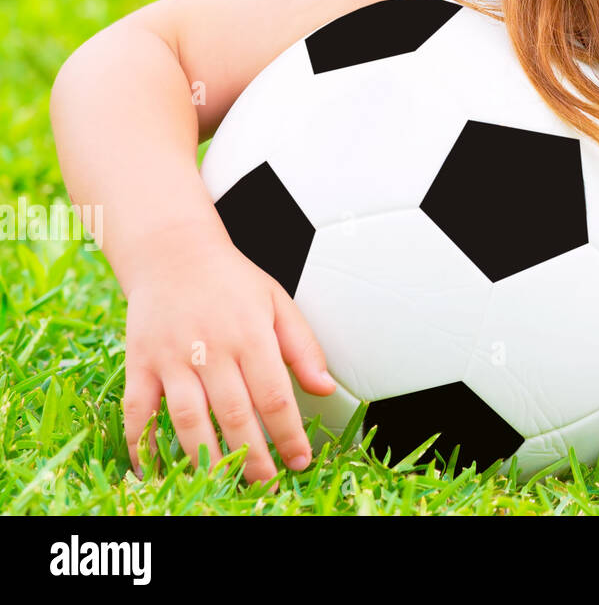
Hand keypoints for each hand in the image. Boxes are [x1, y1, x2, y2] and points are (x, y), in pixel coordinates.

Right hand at [122, 229, 336, 484]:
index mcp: (251, 334)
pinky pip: (138, 412)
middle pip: (233, 414)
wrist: (172, 251)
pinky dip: (143, 446)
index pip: (274, 395)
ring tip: (223, 483)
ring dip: (205, 459)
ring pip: (187, 420)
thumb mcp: (278, 302)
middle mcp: (211, 348)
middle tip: (267, 483)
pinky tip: (155, 470)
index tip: (300, 460)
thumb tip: (325, 387)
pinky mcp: (139, 364)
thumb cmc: (230, 280)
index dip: (288, 433)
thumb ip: (303, 346)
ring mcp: (171, 358)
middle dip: (253, 456)